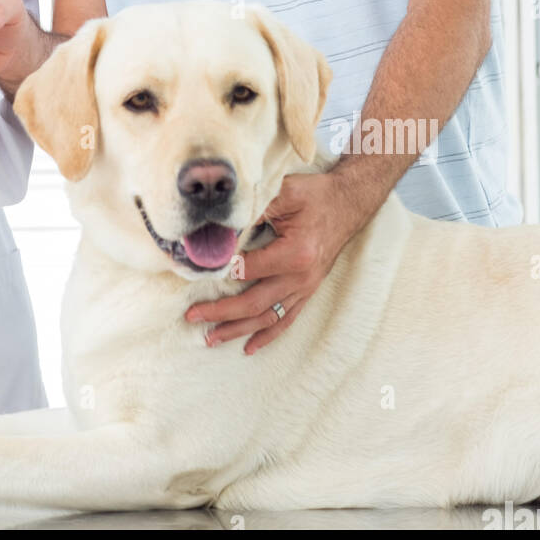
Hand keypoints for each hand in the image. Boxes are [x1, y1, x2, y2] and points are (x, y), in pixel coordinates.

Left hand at [185, 171, 371, 353]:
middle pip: (254, 303)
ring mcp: (305, 288)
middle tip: (192, 316)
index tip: (196, 274)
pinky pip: (286, 319)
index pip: (248, 269)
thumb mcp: (286, 191)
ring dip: (238, 330)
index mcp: (295, 254)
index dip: (221, 272)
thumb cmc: (315, 195)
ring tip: (211, 338)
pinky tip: (249, 347)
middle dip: (220, 312)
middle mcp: (301, 278)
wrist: (347, 204)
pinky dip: (267, 335)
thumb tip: (225, 224)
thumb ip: (256, 208)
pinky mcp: (307, 291)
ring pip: (267, 317)